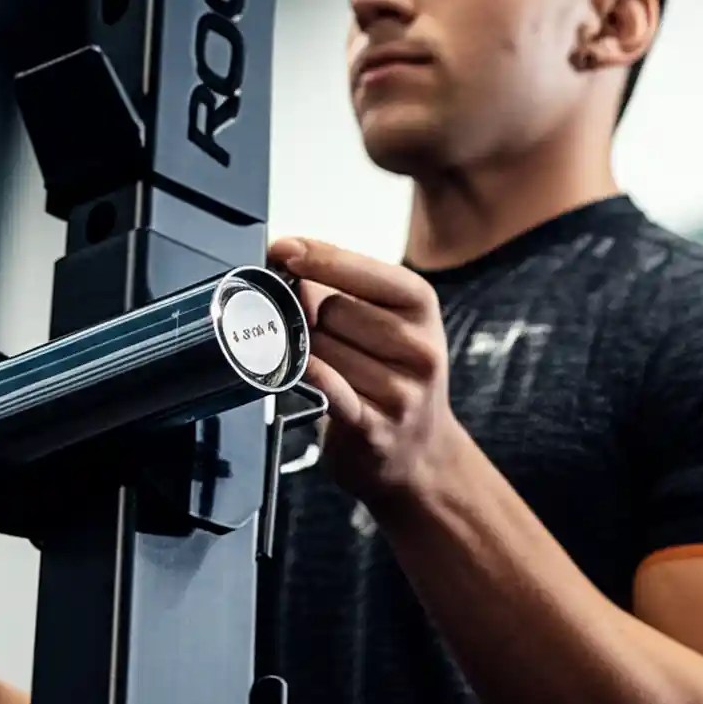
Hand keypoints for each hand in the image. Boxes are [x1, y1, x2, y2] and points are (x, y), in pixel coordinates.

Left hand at [269, 237, 467, 506]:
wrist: (419, 453)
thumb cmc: (392, 375)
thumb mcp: (387, 320)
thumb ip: (339, 288)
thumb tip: (284, 260)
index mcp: (421, 306)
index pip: (362, 270)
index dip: (316, 258)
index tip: (281, 250)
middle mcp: (418, 347)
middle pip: (333, 310)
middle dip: (309, 316)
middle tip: (312, 332)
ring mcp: (401, 391)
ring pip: (321, 349)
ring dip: (306, 353)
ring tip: (320, 364)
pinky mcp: (375, 427)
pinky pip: (326, 388)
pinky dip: (308, 377)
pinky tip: (302, 374)